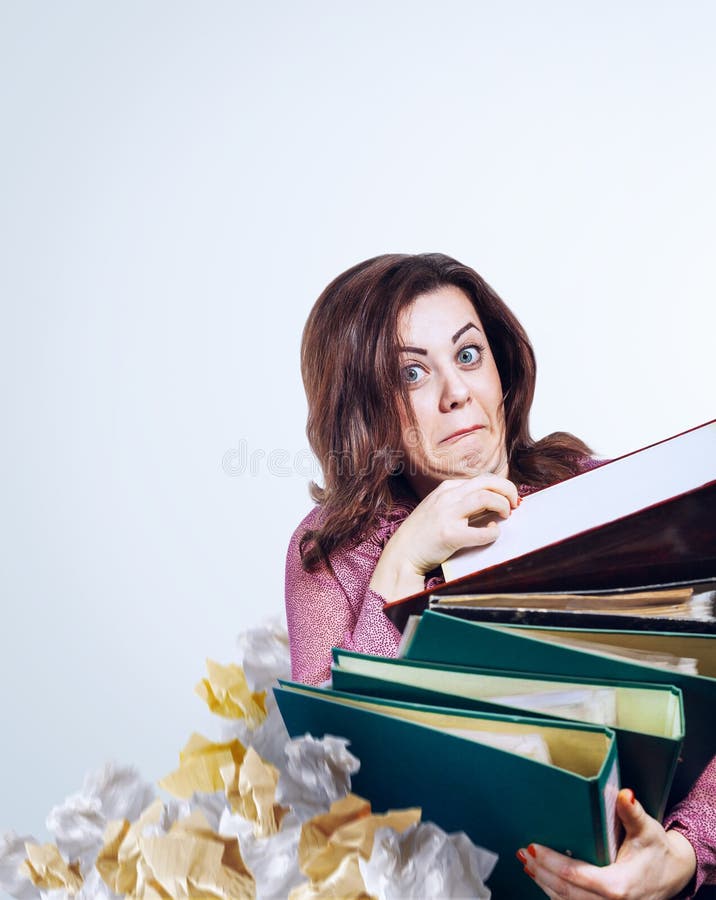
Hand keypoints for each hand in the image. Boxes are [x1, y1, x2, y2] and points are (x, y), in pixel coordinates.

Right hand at [369, 474, 517, 600]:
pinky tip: (493, 533)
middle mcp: (447, 497)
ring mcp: (447, 514)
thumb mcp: (439, 509)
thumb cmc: (423, 535)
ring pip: (485, 497)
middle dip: (508, 490)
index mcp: (446, 489)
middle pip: (487, 481)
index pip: (482, 478)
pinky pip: (481, 531)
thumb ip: (461, 503)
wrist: (402, 555)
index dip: (501, 486)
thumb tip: (493, 504)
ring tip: (506, 515)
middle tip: (515, 504)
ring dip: (503, 505)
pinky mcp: (449, 534)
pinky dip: (493, 532)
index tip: (510, 498)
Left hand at [517, 788, 696, 899]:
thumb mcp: (647, 829)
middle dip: (541, 872)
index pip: (576, 876)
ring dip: (545, 884)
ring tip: (528, 865)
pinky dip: (557, 894)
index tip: (533, 847)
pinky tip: (545, 881)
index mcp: (619, 886)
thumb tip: (625, 794)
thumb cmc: (657, 850)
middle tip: (524, 853)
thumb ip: (632, 812)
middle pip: (567, 892)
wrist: (674, 873)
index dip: (551, 863)